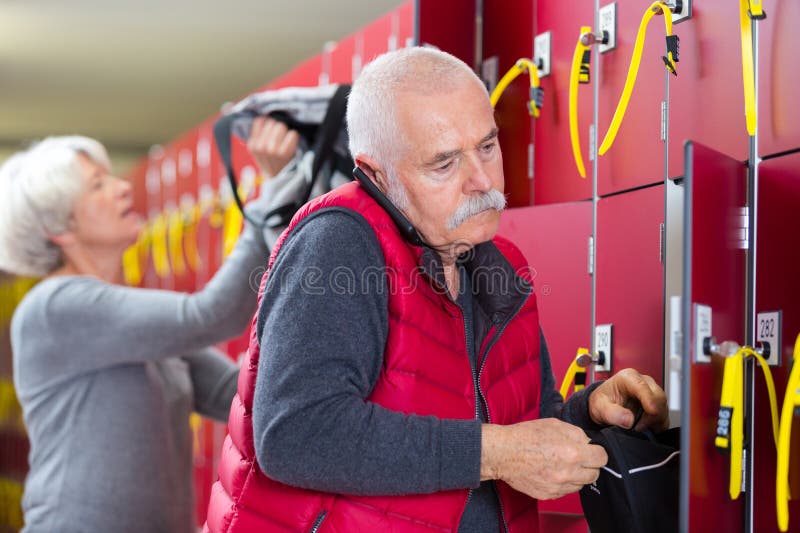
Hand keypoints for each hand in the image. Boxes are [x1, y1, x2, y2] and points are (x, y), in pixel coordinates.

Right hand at [247, 116, 299, 179]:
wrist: (276, 177)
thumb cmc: (268, 159)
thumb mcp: (257, 147)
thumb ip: (257, 132)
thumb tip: (262, 117)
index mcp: (252, 144)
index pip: (260, 121)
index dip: (267, 124)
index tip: (269, 132)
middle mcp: (261, 147)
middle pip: (272, 123)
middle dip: (276, 128)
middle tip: (278, 139)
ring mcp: (273, 150)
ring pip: (281, 126)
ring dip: (284, 132)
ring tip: (283, 141)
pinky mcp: (285, 153)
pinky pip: (292, 134)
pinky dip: (293, 137)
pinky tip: (290, 144)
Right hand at [481, 418, 607, 499]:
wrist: (503, 453)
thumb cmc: (525, 436)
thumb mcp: (554, 424)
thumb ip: (576, 433)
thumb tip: (587, 442)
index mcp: (573, 453)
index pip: (601, 458)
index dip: (597, 451)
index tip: (592, 450)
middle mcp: (568, 473)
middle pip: (594, 474)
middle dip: (589, 464)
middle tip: (578, 457)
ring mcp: (558, 486)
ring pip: (581, 484)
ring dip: (577, 474)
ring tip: (562, 463)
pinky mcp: (549, 495)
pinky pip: (566, 491)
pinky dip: (564, 482)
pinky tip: (552, 471)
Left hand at [588, 368, 668, 431]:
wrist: (604, 406)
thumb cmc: (602, 402)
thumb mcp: (600, 407)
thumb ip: (612, 413)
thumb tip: (628, 420)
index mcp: (628, 377)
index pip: (643, 386)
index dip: (649, 399)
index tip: (652, 411)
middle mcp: (643, 382)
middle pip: (658, 397)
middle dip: (651, 414)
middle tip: (637, 426)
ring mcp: (652, 393)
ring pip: (663, 407)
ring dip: (654, 421)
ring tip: (637, 426)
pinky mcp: (657, 405)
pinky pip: (664, 416)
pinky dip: (657, 424)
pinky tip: (644, 426)